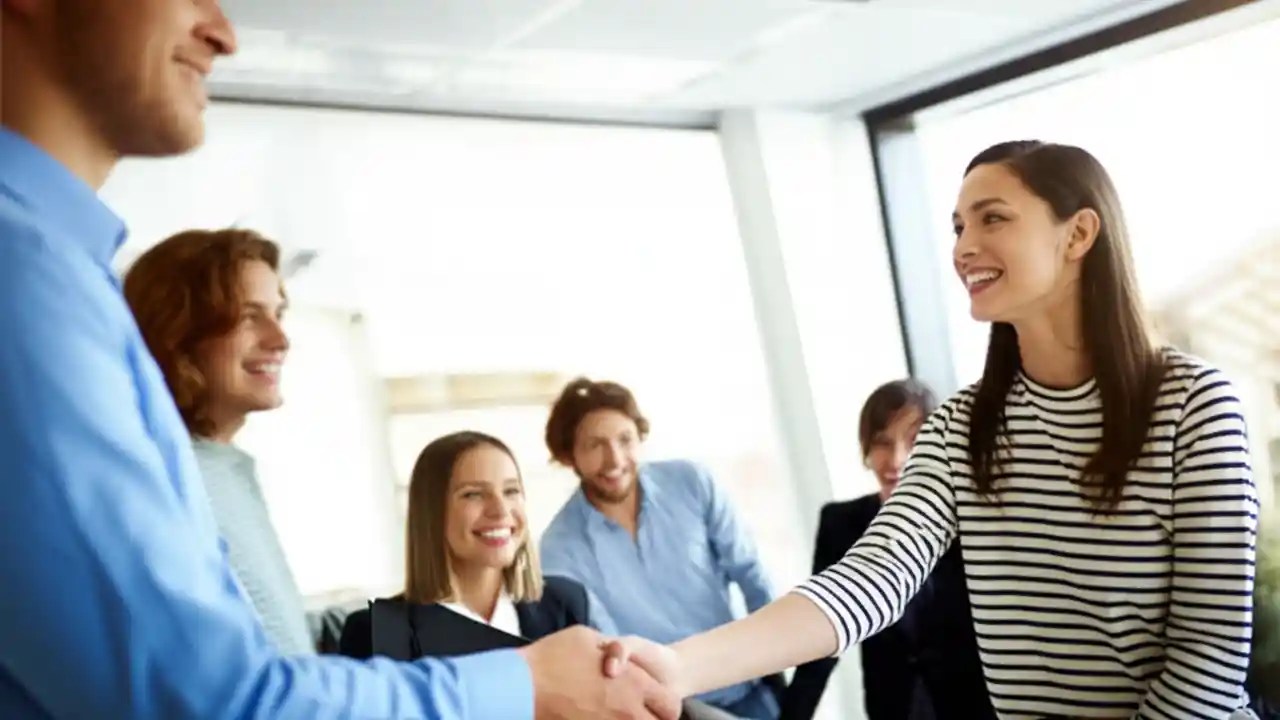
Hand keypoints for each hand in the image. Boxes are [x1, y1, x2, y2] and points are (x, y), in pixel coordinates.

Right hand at [518, 626, 679, 719]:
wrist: (520, 687)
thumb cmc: (552, 658)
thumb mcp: (586, 637)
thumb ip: (610, 649)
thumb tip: (613, 656)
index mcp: (634, 683)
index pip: (669, 706)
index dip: (665, 707)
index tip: (656, 706)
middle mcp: (627, 710)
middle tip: (642, 714)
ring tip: (617, 716)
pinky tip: (597, 719)